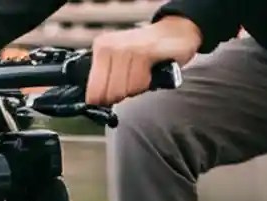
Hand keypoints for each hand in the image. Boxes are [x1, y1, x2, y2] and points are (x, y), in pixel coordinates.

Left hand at [85, 17, 201, 105]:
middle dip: (123, 95)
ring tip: (143, 74)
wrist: (174, 33)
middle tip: (132, 82)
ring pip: (125, 90)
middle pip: (110, 93)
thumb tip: (96, 101)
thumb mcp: (118, 62)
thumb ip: (105, 79)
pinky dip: (148, 83)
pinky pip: (140, 83)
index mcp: (100, 48)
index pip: (93, 90)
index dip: (103, 100)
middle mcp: (110, 46)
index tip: (112, 98)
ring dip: (137, 88)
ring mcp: (127, 49)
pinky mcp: (144, 53)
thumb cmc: (146, 52)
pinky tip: (151, 70)